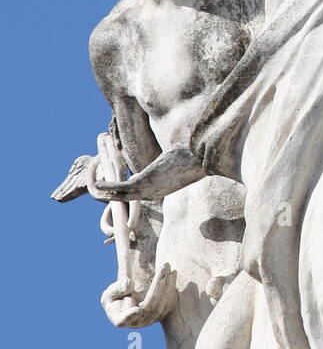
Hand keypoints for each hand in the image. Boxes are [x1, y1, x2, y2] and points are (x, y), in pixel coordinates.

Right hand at [90, 146, 204, 201]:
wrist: (202, 158)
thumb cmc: (193, 156)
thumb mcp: (177, 159)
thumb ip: (169, 159)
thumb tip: (171, 150)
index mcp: (160, 189)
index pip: (139, 194)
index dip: (125, 192)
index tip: (114, 188)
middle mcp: (153, 193)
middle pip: (128, 198)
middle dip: (113, 194)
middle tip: (100, 189)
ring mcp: (148, 189)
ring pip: (122, 194)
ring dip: (107, 191)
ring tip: (95, 186)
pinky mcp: (144, 182)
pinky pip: (121, 187)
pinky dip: (108, 186)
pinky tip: (98, 183)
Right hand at [100, 264, 176, 327]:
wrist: (127, 299)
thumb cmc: (115, 297)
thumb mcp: (110, 294)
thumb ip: (117, 290)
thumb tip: (129, 285)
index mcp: (121, 320)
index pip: (126, 319)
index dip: (131, 315)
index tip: (137, 310)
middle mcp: (139, 322)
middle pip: (150, 306)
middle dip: (156, 286)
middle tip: (161, 269)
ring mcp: (152, 319)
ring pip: (162, 303)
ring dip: (166, 283)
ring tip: (166, 266)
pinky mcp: (162, 313)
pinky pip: (169, 300)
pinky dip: (171, 285)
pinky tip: (172, 273)